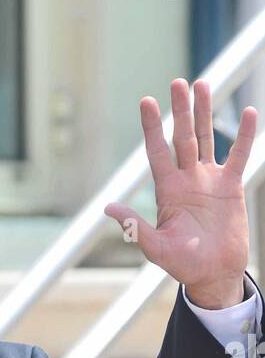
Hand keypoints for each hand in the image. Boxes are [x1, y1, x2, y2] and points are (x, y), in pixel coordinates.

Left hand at [104, 79, 256, 306]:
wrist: (213, 274)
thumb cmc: (182, 264)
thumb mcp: (155, 248)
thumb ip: (136, 227)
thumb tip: (108, 208)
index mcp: (167, 191)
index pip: (157, 152)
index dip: (152, 128)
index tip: (147, 101)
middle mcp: (186, 180)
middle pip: (182, 137)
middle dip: (180, 111)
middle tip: (178, 83)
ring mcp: (209, 181)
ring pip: (207, 139)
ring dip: (204, 113)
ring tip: (203, 84)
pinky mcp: (231, 187)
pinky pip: (239, 155)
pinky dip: (244, 135)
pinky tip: (249, 112)